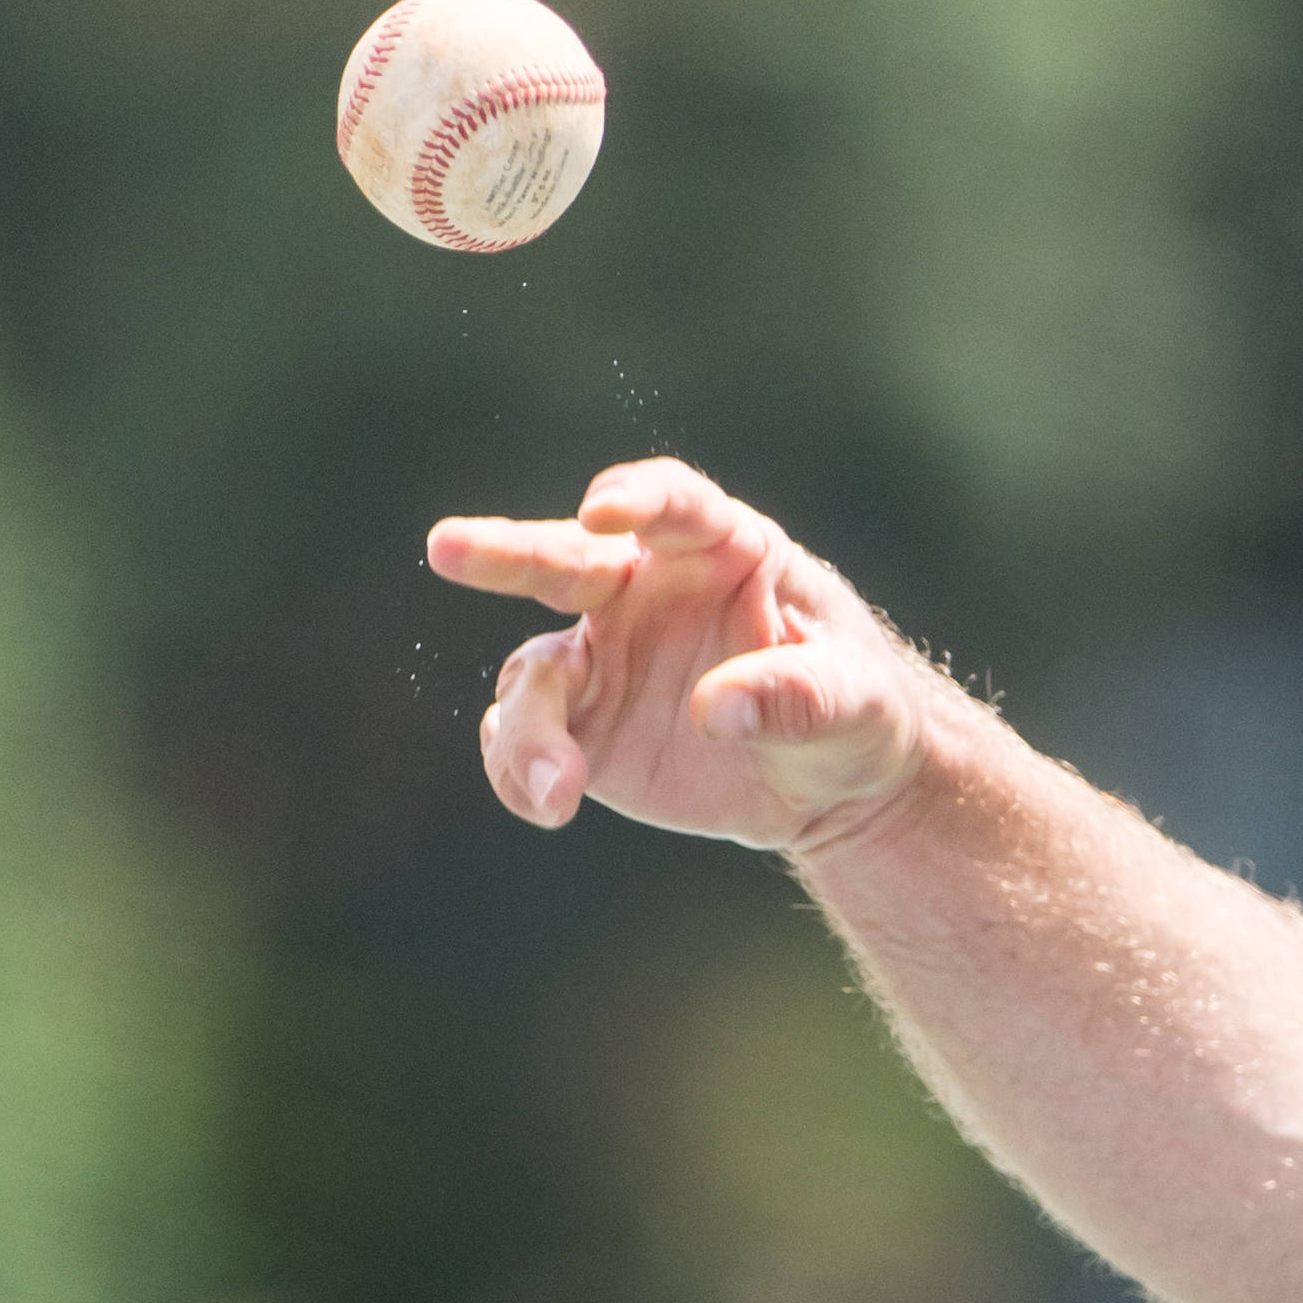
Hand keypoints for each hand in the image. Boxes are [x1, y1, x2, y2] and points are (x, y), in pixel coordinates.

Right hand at [428, 459, 946, 855]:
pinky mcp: (583, 723)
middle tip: (447, 547)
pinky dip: (521, 769)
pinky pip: (525, 737)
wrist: (835, 779)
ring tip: (557, 786)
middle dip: (507, 552)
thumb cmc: (856, 710)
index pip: (675, 502)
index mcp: (722, 548)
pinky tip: (548, 803)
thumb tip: (716, 709)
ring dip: (531, 724)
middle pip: (564, 559)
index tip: (608, 512)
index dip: (640, 500)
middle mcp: (643, 587)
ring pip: (536, 672)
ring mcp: (603, 653)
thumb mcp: (855, 702)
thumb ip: (797, 696)